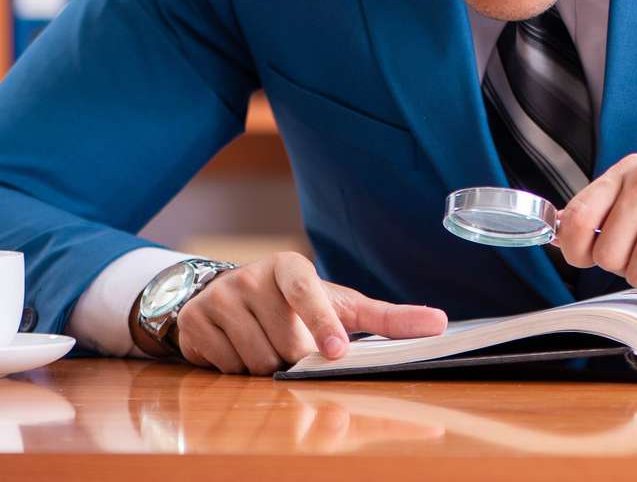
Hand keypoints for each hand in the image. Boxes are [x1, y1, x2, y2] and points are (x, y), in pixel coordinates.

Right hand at [172, 251, 446, 374]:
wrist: (230, 297)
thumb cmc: (298, 305)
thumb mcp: (342, 305)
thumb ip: (389, 318)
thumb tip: (441, 324)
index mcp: (291, 266)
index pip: (307, 291)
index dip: (322, 322)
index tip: (337, 351)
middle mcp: (252, 276)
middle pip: (285, 344)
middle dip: (296, 358)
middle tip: (295, 346)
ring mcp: (220, 297)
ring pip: (257, 361)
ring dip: (269, 367)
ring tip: (268, 345)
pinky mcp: (195, 322)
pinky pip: (227, 367)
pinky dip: (239, 369)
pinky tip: (241, 348)